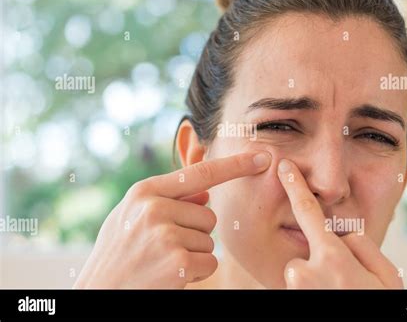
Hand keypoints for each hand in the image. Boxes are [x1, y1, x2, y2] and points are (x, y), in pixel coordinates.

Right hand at [74, 151, 271, 288]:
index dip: (235, 165)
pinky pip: (210, 261)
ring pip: (210, 240)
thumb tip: (207, 192)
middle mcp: (154, 208)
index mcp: (145, 192)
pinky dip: (196, 272)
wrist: (99, 292)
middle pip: (208, 214)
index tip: (263, 157)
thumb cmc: (118, 253)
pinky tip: (171, 275)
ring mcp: (165, 234)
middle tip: (163, 248)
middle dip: (194, 233)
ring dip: (194, 254)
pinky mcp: (177, 262)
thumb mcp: (132, 217)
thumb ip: (167, 199)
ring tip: (162, 261)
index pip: (200, 173)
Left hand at [277, 159, 402, 288]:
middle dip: (323, 255)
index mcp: (332, 257)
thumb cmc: (378, 309)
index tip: (285, 168)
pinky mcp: (287, 297)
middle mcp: (305, 270)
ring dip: (317, 276)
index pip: (307, 210)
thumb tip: (347, 233)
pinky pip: (300, 284)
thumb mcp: (386, 276)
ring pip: (303, 268)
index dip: (295, 185)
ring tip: (338, 291)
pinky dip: (312, 288)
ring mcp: (293, 286)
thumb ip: (365, 246)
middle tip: (346, 278)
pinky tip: (327, 295)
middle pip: (309, 247)